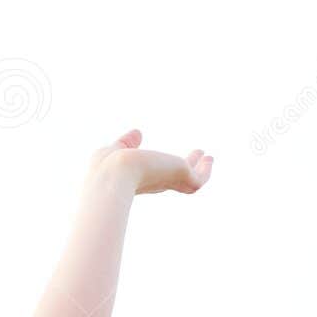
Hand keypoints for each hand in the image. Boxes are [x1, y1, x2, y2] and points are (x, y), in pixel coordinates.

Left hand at [88, 129, 212, 195]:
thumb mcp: (117, 149)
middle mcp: (156, 183)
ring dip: (200, 169)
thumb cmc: (107, 166)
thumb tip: (137, 133)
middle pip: (176, 178)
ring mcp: (169, 181)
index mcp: (141, 179)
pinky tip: (209, 159)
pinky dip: (205, 171)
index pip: (157, 174)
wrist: (114, 174)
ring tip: (208, 157)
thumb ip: (127, 143)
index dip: (165, 167)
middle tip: (198, 159)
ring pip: (189, 179)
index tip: (170, 160)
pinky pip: (198, 178)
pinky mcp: (180, 176)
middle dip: (186, 169)